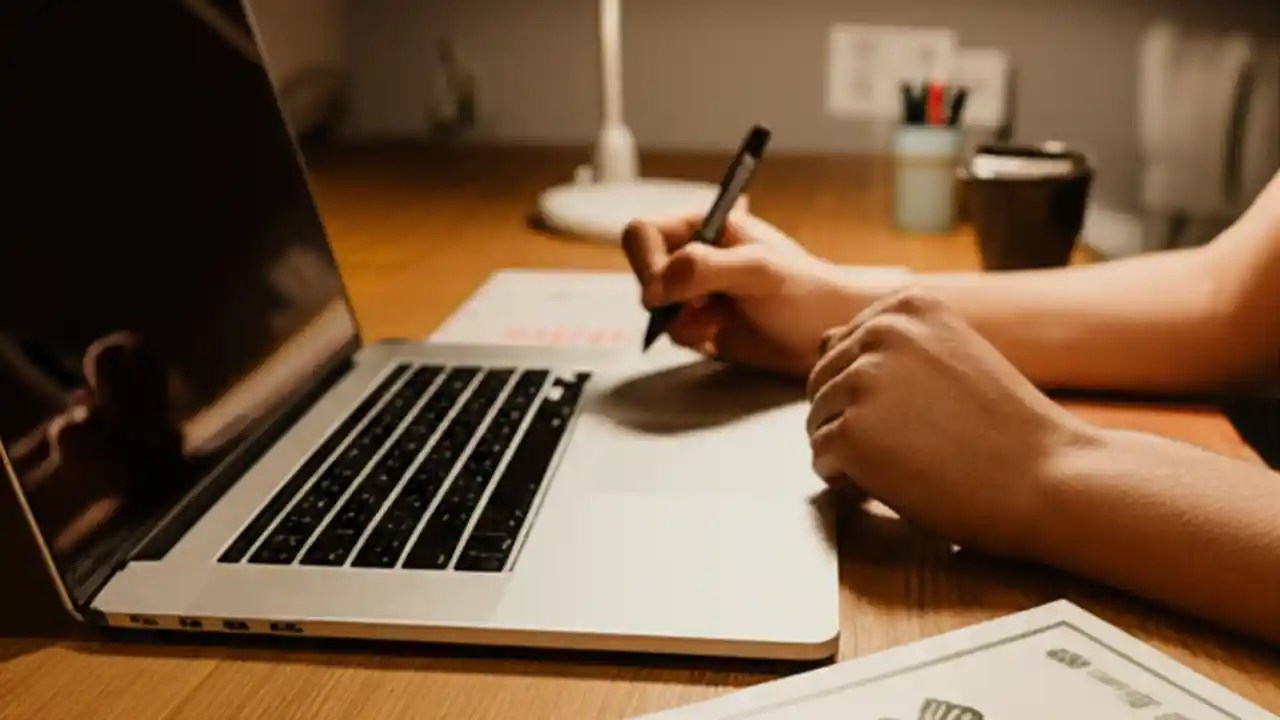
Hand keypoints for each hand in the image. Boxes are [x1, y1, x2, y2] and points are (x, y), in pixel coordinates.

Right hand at [622, 214, 844, 375]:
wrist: (829, 335)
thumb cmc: (804, 291)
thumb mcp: (758, 271)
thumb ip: (705, 269)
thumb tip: (655, 287)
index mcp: (704, 227)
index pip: (644, 234)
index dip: (645, 261)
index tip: (662, 291)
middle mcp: (694, 256)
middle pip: (643, 271)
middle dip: (663, 296)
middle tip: (700, 308)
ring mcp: (695, 293)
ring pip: (656, 308)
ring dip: (681, 320)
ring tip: (721, 319)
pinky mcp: (701, 326)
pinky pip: (673, 332)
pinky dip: (691, 338)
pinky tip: (723, 334)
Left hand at [806, 289, 1093, 557]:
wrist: (1049, 478)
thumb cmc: (1004, 428)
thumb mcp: (950, 358)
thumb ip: (889, 346)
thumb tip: (821, 339)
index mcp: (907, 306)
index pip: (842, 348)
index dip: (871, 393)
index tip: (920, 412)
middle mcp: (880, 331)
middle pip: (822, 384)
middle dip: (852, 420)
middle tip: (912, 446)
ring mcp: (861, 381)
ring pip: (817, 422)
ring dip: (849, 452)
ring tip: (908, 464)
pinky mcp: (851, 433)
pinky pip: (821, 461)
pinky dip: (846, 481)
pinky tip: (896, 484)